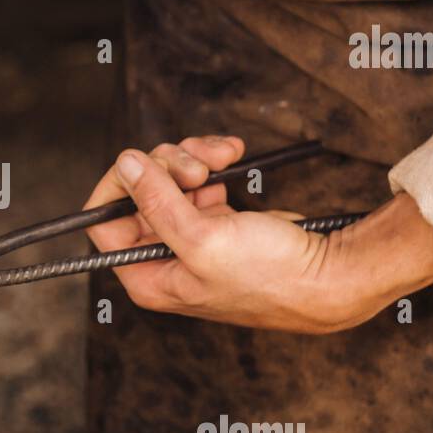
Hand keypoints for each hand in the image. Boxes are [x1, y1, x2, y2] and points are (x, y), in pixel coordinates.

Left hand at [84, 137, 432, 332]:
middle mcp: (164, 258)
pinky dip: (211, 160)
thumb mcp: (204, 239)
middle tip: (198, 167)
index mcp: (148, 277)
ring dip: (192, 157)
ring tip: (221, 157)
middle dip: (166, 167)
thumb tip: (125, 166)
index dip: (118, 186)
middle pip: (136, 192)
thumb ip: (157, 202)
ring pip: (168, 177)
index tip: (141, 162)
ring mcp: (190, 235)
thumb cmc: (272, 276)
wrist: (329, 274)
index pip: (103, 223)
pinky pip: (197, 176)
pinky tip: (232, 155)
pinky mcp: (216, 218)